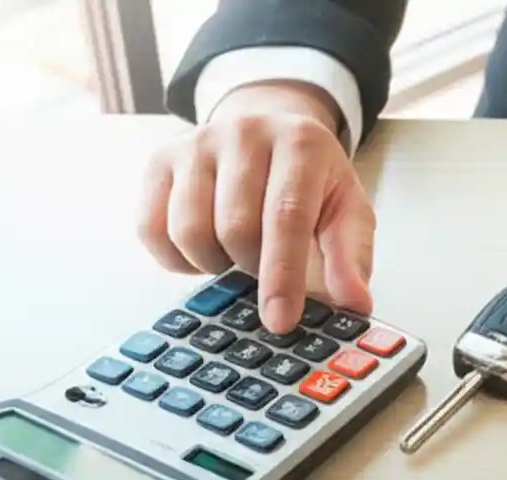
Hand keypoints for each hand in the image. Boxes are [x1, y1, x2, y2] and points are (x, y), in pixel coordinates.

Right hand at [137, 80, 374, 331]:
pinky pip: (151, 228)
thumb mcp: (346, 210)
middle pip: (234, 227)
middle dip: (250, 267)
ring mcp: (196, 142)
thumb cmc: (309, 179)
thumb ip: (351, 255)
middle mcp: (244, 132)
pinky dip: (176, 258)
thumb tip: (355, 301)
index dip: (282, 275)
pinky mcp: (160, 160)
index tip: (280, 321)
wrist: (268, 132)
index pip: (286, 216)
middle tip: (262, 267)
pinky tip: (204, 249)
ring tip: (234, 254)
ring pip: (188, 230)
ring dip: (212, 262)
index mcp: (299, 142)